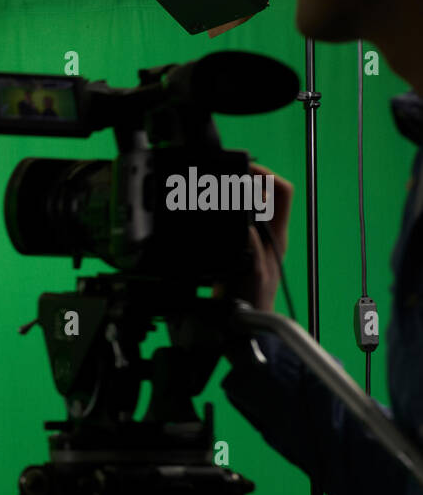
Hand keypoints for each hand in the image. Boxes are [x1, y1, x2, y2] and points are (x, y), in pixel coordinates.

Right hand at [214, 162, 292, 312]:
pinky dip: (228, 212)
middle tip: (225, 176)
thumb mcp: (253, 272)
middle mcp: (271, 234)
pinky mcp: (245, 249)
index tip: (242, 169)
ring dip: (238, 195)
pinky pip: (239, 221)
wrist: (244, 325)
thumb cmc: (250, 303)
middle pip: (267, 192)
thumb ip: (252, 246)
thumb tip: (247, 222)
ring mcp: (259, 241)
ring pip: (252, 205)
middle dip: (248, 179)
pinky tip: (214, 215)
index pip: (281, 192)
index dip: (264, 175)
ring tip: (218, 191)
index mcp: (277, 236)